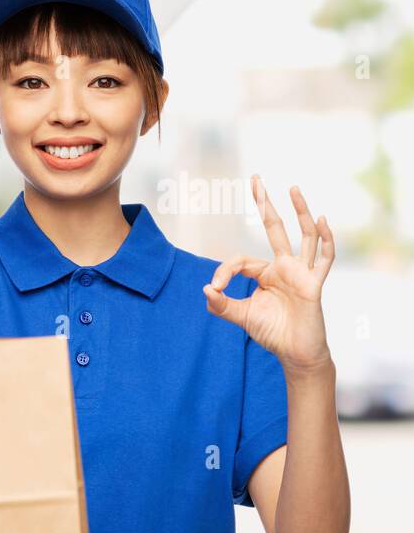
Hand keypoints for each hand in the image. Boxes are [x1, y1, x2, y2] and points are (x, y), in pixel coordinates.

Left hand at [203, 175, 335, 375]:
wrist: (295, 354)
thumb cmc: (271, 333)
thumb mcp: (241, 317)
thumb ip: (221, 305)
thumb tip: (206, 289)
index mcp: (265, 274)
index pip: (241, 261)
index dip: (224, 271)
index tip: (215, 288)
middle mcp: (284, 268)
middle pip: (275, 229)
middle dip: (265, 204)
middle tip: (256, 179)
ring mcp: (301, 273)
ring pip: (303, 236)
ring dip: (299, 212)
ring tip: (293, 188)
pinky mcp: (314, 284)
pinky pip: (324, 259)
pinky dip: (325, 239)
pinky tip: (321, 219)